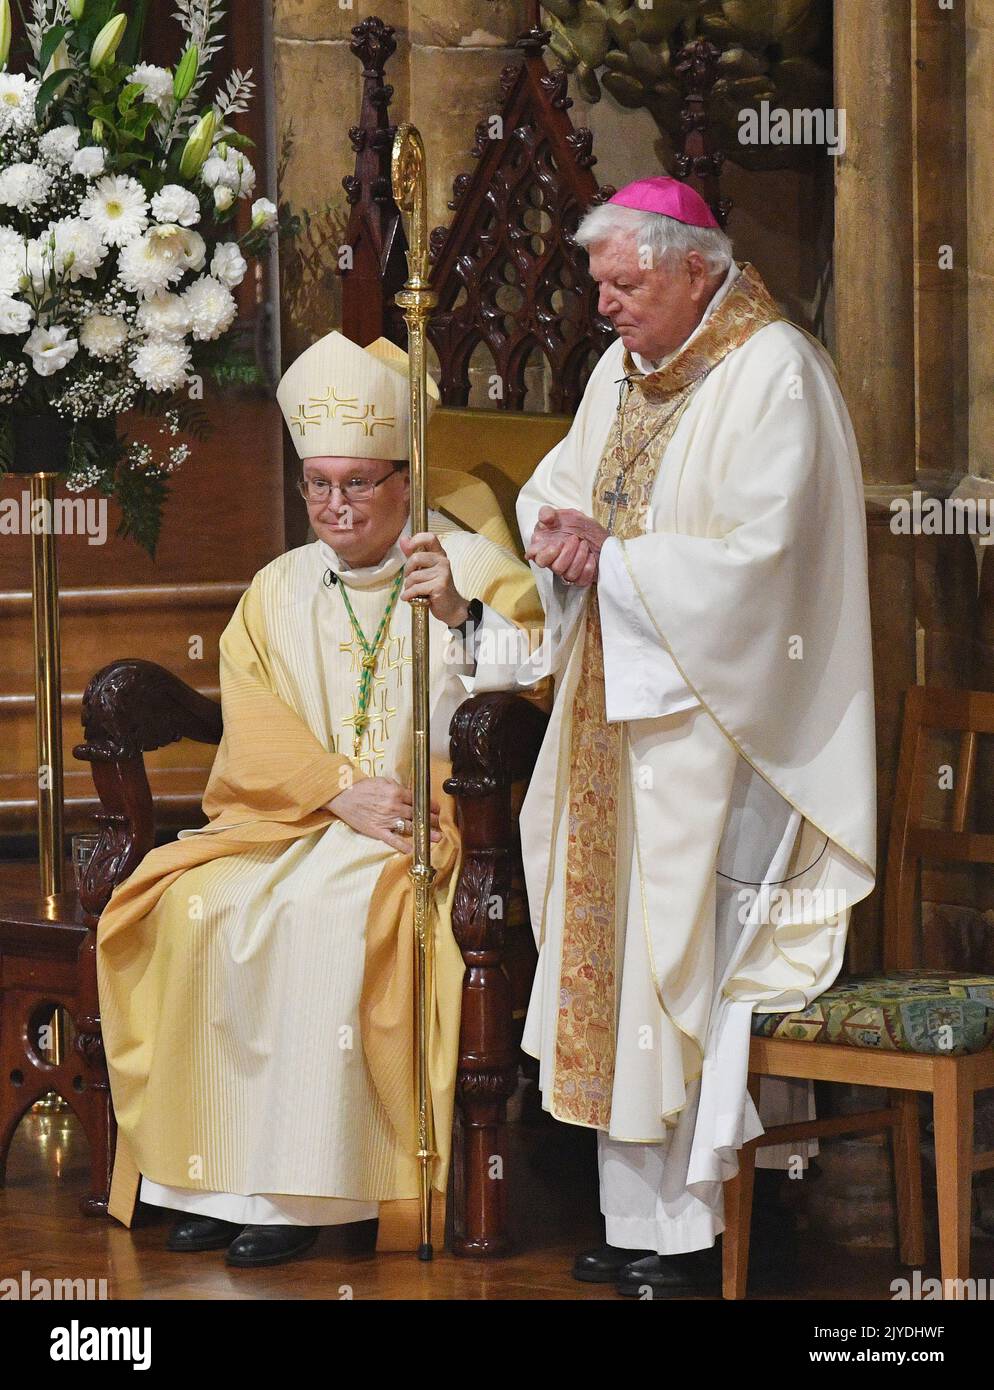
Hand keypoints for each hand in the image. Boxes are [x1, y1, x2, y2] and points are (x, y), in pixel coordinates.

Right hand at [327, 776, 441, 854]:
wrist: (342, 795)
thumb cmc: (362, 787)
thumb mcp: (382, 781)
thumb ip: (397, 786)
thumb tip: (409, 792)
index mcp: (396, 793)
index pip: (418, 800)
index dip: (430, 806)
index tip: (438, 810)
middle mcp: (394, 807)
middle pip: (418, 815)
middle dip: (432, 820)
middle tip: (442, 825)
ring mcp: (386, 820)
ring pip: (410, 827)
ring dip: (425, 833)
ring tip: (436, 837)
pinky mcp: (377, 830)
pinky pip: (392, 839)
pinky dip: (402, 845)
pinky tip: (412, 850)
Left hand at [398, 531, 469, 625]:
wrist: (451, 607)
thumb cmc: (435, 587)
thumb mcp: (425, 569)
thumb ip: (414, 554)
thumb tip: (403, 539)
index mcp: (439, 554)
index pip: (430, 538)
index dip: (417, 539)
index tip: (409, 547)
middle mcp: (443, 561)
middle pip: (416, 558)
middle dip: (407, 571)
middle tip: (409, 579)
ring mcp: (443, 573)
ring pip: (414, 576)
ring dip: (408, 586)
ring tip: (413, 591)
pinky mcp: (440, 586)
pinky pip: (416, 588)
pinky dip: (408, 595)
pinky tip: (408, 598)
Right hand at [525, 505, 605, 586]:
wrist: (597, 534)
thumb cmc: (577, 525)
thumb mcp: (562, 514)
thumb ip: (548, 512)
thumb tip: (545, 518)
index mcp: (544, 547)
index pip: (536, 557)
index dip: (546, 553)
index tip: (557, 543)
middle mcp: (554, 561)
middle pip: (554, 567)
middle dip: (567, 553)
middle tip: (574, 539)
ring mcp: (566, 571)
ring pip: (569, 574)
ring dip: (579, 557)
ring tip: (585, 544)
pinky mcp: (579, 578)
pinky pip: (581, 580)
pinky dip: (588, 567)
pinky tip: (591, 556)